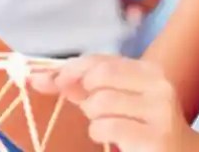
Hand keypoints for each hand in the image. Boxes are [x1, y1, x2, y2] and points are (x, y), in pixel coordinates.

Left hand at [31, 55, 196, 151]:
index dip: (69, 69)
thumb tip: (38, 77)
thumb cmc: (141, 128)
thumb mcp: (115, 102)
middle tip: (90, 110)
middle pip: (99, 75)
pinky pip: (107, 126)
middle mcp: (159, 86)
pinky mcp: (157, 137)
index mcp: (149, 71)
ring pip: (101, 102)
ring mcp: (160, 111)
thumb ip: (82, 88)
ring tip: (107, 126)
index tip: (46, 80)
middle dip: (84, 94)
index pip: (99, 60)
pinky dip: (99, 132)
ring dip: (93, 118)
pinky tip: (112, 139)